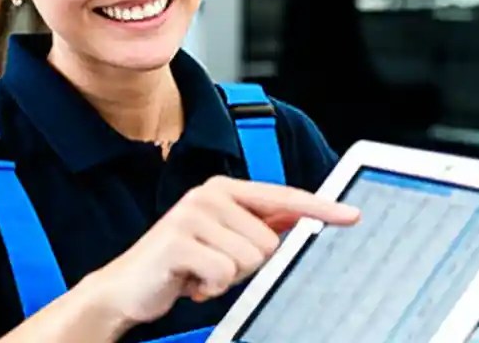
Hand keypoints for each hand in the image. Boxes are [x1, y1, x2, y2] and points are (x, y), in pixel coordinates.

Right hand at [82, 176, 359, 325]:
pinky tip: (190, 283)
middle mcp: (210, 195)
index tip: (352, 215)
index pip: (284, 197)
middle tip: (215, 267)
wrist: (126, 288)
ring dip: (228, 279)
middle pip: (270, 242)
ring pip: (251, 260)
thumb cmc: (181, 264)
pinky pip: (224, 273)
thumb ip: (260, 226)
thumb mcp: (224, 241)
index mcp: (225, 190)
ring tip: (201, 274)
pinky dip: (210, 288)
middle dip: (248, 266)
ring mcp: (192, 215)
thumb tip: (303, 218)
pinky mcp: (179, 241)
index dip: (320, 209)